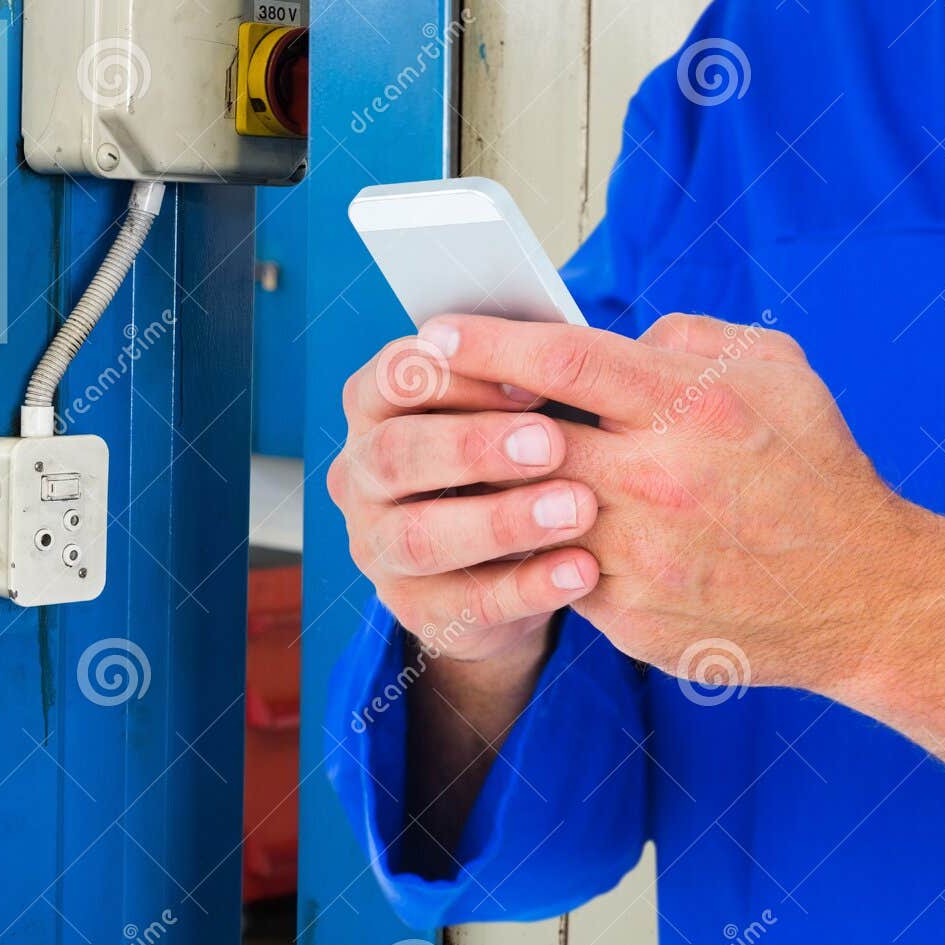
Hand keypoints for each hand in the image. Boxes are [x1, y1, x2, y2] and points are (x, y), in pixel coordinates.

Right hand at [327, 333, 601, 665]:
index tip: (533, 382)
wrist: (507, 562)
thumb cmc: (513, 458)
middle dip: (471, 446)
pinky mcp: (414, 609)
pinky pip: (463, 603)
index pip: (394, 376)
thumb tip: (584, 336)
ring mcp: (377, 547)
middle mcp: (361, 475)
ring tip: (577, 509)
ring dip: (500, 521)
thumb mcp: (512, 410)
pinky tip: (583, 569)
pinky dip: (527, 587)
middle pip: (395, 454)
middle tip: (553, 443)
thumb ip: (526, 377)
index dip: (457, 375)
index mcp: (376, 408)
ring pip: (418, 537)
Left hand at [416, 311, 938, 693]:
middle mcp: (659, 478)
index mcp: (691, 405)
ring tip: (460, 469)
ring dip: (491, 489)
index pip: (564, 360)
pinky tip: (519, 534)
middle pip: (523, 440)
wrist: (866, 595)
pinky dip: (533, 549)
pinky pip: (555, 572)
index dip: (489, 343)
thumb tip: (615, 335)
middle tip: (420, 401)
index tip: (437, 331)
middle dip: (464, 418)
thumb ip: (688, 339)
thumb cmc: (814, 471)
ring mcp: (640, 556)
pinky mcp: (630, 617)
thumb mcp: (775, 373)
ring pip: (526, 513)